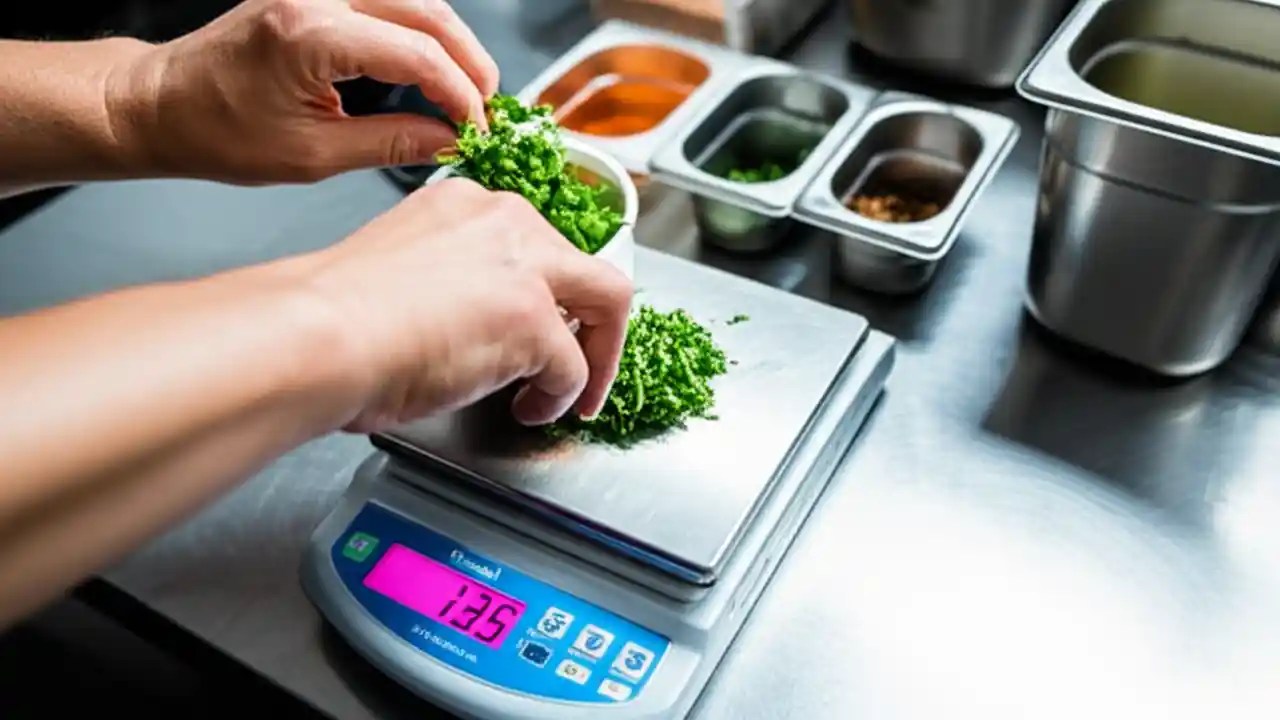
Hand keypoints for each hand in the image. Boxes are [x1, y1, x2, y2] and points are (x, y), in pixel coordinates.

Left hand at [111, 0, 499, 183]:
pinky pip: (388, 1)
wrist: (161, 102)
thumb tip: (448, 141)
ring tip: (464, 93)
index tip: (477, 130)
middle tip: (485, 110)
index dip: (460, 95)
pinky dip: (420, 32)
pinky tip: (430, 68)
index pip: (418, 54)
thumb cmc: (217, 131)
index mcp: (310, 34)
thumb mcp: (312, 155)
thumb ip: (390, 143)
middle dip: (469, 63)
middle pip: (429, 12)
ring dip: (450, 43)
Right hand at [304, 178, 633, 431]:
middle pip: (587, 265)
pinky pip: (574, 367)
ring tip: (568, 393)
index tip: (546, 318)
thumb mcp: (403, 271)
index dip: (547, 289)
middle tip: (585, 357)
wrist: (318, 335)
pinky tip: (532, 409)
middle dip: (595, 320)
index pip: (533, 241)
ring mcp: (525, 270)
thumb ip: (453, 282)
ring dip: (596, 356)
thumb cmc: (335, 317)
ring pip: (605, 302)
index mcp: (466, 205)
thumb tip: (473, 324)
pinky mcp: (533, 320)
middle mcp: (504, 223)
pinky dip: (562, 397)